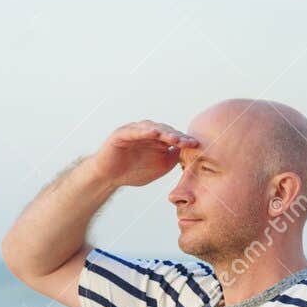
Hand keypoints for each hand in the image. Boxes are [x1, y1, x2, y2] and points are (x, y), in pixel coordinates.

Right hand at [85, 120, 200, 187]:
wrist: (108, 178)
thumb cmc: (133, 172)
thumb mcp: (160, 167)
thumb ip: (174, 159)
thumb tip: (190, 154)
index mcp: (157, 139)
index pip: (174, 137)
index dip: (185, 141)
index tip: (197, 146)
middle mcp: (147, 132)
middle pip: (166, 130)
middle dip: (178, 136)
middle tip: (189, 142)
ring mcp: (135, 131)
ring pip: (153, 128)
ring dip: (165, 132)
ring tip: (175, 138)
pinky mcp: (122, 133)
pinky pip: (134, 131)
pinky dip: (144, 130)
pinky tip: (154, 133)